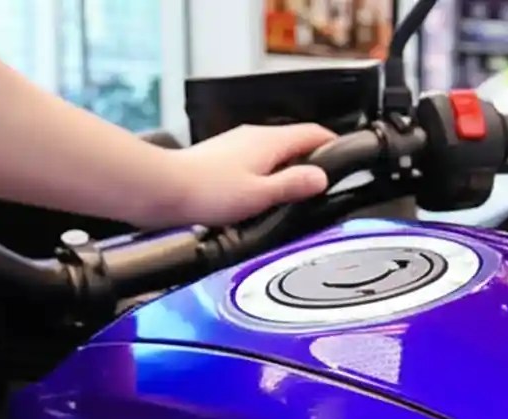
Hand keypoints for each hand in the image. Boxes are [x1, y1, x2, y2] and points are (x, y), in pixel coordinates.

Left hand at [142, 123, 336, 227]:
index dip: (332, 143)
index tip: (345, 155)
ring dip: (287, 168)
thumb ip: (293, 185)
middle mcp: (253, 136)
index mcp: (269, 141)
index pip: (312, 133)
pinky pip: (255, 161)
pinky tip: (262, 195)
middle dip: (312, 159)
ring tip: (294, 193)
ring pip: (274, 152)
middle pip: (294, 141)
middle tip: (323, 182)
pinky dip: (267, 174)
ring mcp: (235, 145)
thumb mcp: (260, 194)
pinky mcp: (221, 158)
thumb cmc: (206, 191)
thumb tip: (321, 178)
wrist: (162, 189)